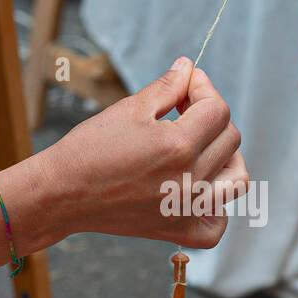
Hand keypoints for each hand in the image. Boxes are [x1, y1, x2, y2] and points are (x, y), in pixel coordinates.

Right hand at [40, 57, 247, 246]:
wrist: (61, 194)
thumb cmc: (90, 149)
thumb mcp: (130, 109)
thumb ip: (168, 86)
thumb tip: (189, 67)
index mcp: (179, 146)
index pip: (218, 109)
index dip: (204, 88)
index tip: (187, 84)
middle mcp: (189, 180)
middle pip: (230, 139)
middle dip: (211, 116)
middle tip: (184, 110)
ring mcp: (186, 209)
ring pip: (236, 179)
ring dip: (227, 157)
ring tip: (202, 146)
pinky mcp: (176, 230)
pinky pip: (217, 224)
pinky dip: (217, 207)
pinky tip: (199, 189)